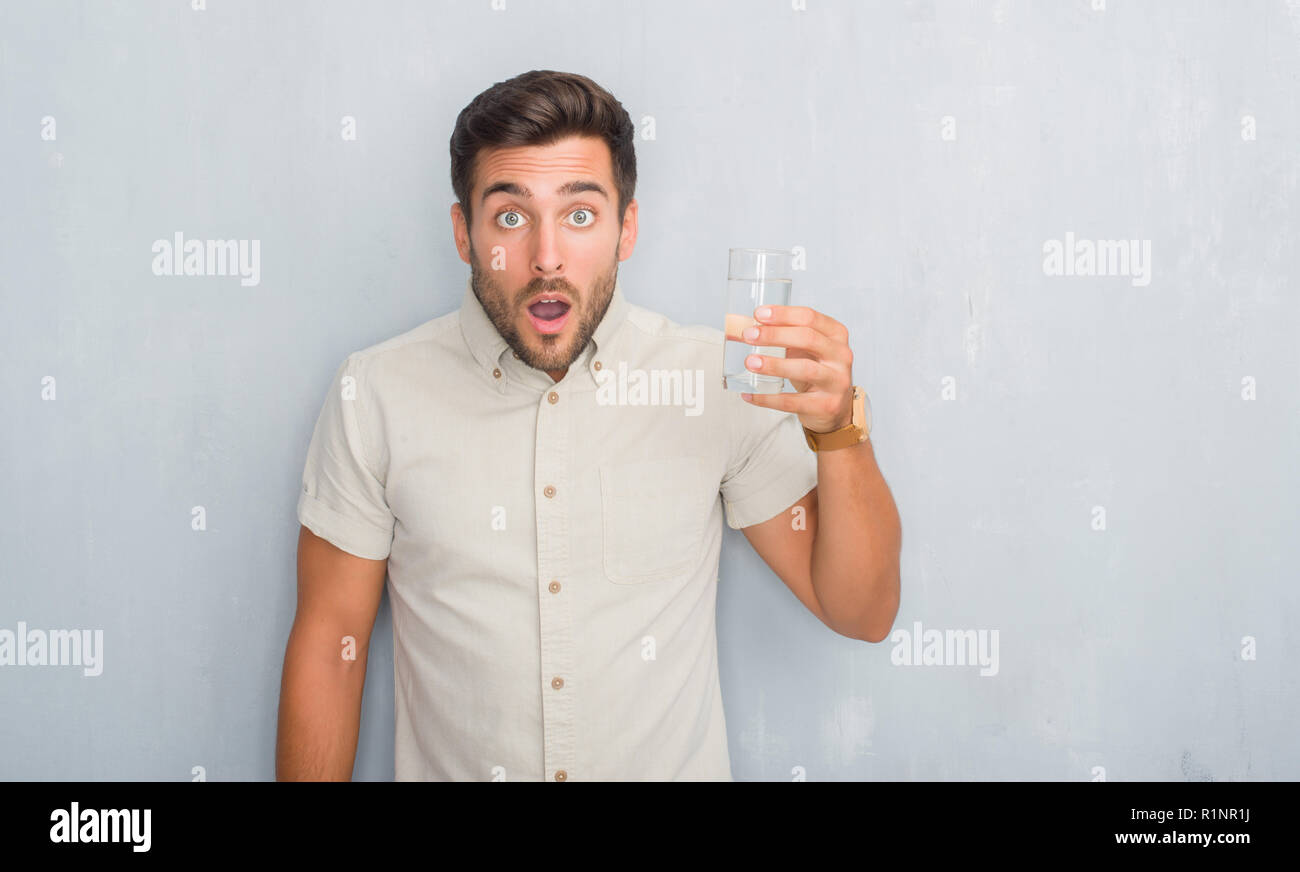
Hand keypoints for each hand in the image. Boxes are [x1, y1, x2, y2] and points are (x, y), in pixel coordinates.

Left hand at [738, 304, 854, 432]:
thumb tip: (738, 331)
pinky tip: (750, 394)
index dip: (783, 314)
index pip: (809, 317)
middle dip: (775, 335)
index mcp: (835, 334)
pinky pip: (793, 401)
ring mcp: (836, 381)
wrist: (835, 407)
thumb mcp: (801, 349)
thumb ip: (776, 337)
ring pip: (805, 369)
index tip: (758, 314)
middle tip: (749, 335)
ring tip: (750, 362)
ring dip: (774, 365)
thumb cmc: (815, 370)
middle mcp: (841, 355)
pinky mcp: (826, 405)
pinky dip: (768, 398)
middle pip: (808, 338)